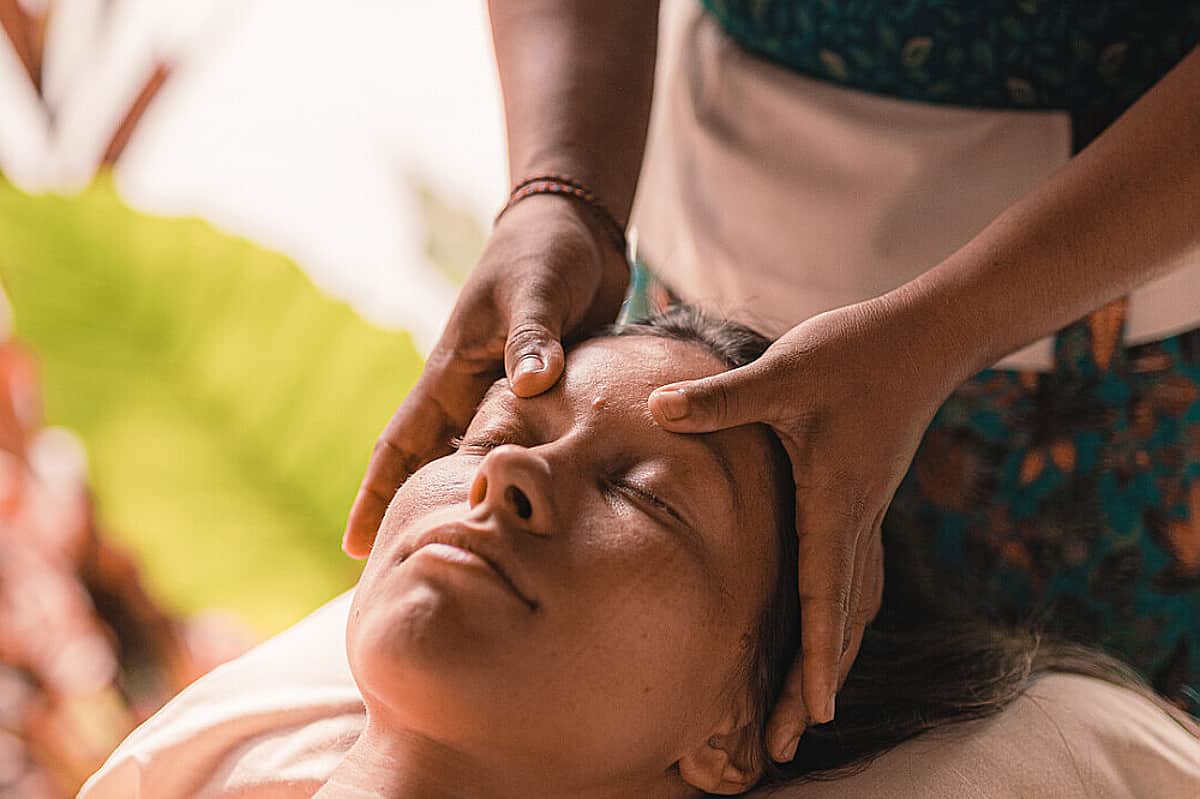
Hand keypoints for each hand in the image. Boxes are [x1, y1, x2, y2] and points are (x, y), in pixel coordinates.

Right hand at [343, 195, 629, 556]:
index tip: (356, 549)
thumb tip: (532, 384)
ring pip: (484, 465)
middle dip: (423, 518)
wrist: (575, 229)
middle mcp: (473, 394)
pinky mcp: (547, 398)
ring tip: (484, 564)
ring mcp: (509, 398)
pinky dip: (527, 480)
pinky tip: (543, 516)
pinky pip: (531, 449)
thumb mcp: (536, 291)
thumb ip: (534, 337)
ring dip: (478, 505)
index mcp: (452, 373)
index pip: (401, 444)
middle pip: (438, 470)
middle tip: (419, 575)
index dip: (376, 495)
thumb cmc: (543, 253)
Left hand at [647, 298, 953, 760]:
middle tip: (788, 745)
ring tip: (810, 711)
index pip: (824, 596)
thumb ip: (721, 398)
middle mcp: (855, 519)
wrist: (926, 337)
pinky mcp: (863, 499)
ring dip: (830, 659)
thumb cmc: (855, 353)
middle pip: (840, 621)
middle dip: (816, 684)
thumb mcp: (783, 371)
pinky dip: (841, 619)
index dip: (816, 658)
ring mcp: (864, 514)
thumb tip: (655, 406)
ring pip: (851, 606)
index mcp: (835, 501)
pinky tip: (829, 630)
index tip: (812, 718)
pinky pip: (855, 577)